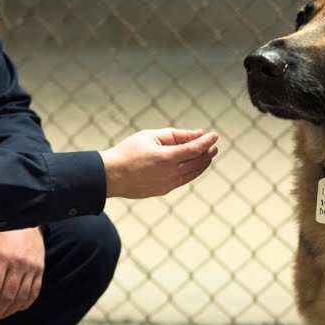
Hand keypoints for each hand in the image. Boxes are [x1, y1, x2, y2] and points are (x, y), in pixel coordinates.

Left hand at [0, 227, 44, 324]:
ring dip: (8, 312)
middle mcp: (18, 264)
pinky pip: (34, 293)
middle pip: (7, 297)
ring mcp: (32, 268)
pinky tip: (13, 309)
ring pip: (21, 298)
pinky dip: (23, 305)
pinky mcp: (40, 269)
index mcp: (1, 257)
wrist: (26, 218)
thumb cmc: (0, 232)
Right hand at [99, 128, 219, 198]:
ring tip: (208, 154)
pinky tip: (193, 165)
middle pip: (196, 162)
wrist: (110, 175)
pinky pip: (183, 180)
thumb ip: (175, 135)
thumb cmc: (128, 152)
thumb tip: (197, 134)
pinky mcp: (163, 190)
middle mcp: (170, 173)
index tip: (214, 135)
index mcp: (166, 158)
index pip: (194, 149)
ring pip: (192, 174)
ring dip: (202, 163)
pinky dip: (192, 172)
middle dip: (207, 152)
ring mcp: (167, 184)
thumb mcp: (150, 136)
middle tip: (213, 145)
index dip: (206, 141)